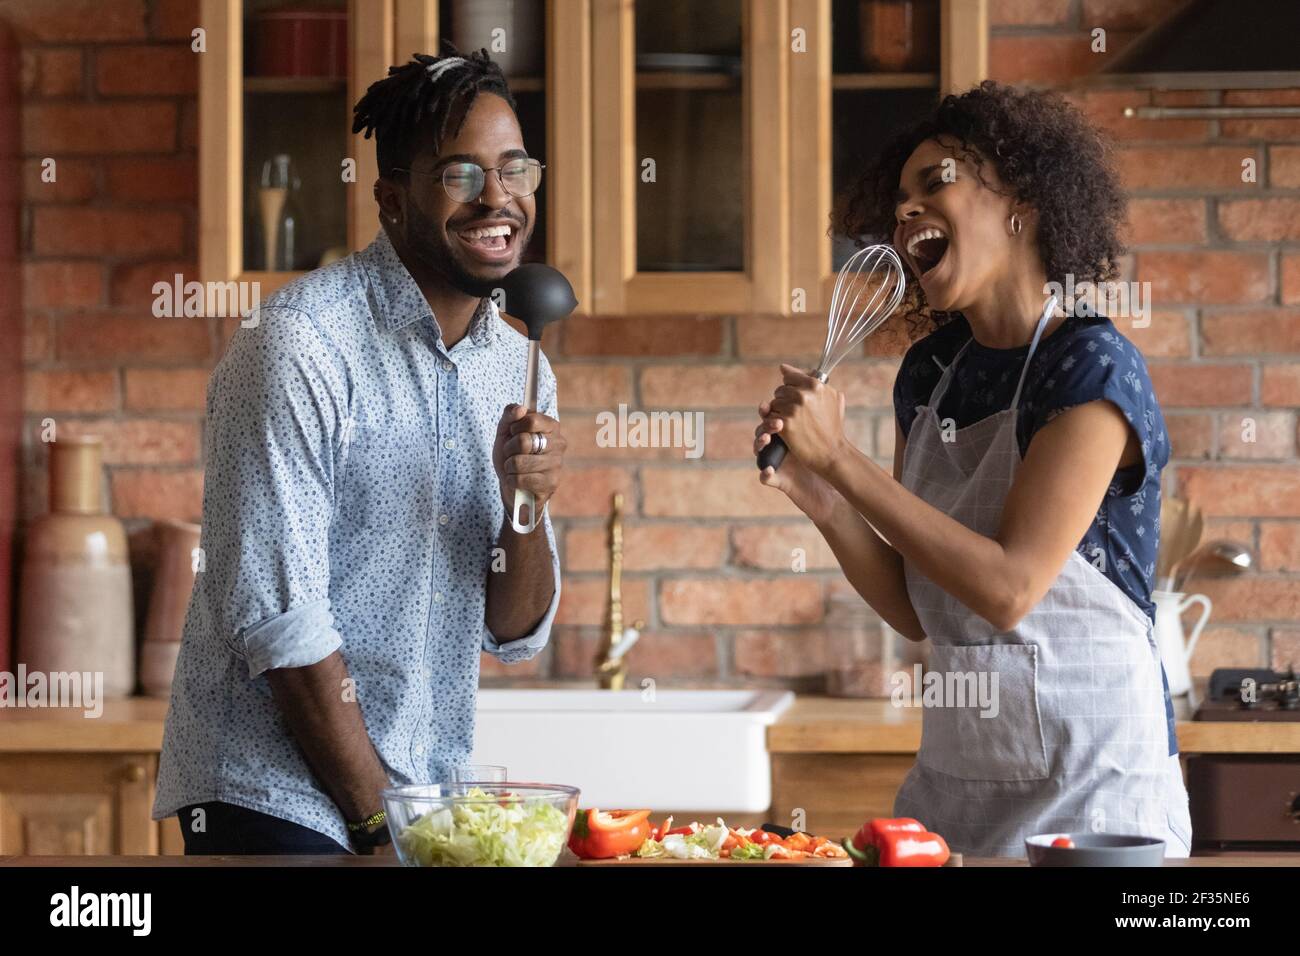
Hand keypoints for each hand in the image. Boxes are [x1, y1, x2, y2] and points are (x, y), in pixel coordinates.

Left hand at [493, 404, 566, 517]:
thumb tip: (520, 409)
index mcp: (552, 426)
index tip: (513, 433)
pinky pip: (521, 480)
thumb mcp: (506, 431)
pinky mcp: (551, 484)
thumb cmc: (511, 453)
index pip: (531, 420)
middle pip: (524, 441)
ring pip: (520, 462)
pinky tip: (515, 480)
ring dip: (509, 466)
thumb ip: (510, 414)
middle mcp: (559, 444)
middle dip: (509, 449)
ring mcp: (557, 465)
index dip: (515, 427)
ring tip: (513, 468)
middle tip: (511, 453)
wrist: (511, 482)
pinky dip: (511, 480)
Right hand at [754, 400, 841, 523]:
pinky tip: (768, 470)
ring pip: (758, 450)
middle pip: (762, 429)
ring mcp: (774, 461)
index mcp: (786, 430)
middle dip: (765, 423)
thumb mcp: (824, 428)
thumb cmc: (826, 453)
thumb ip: (820, 407)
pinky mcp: (776, 479)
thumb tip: (821, 382)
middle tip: (776, 422)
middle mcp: (777, 444)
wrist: (831, 480)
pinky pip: (765, 476)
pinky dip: (764, 474)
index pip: (772, 415)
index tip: (776, 401)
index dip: (770, 408)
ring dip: (760, 443)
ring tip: (768, 440)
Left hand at [765, 364, 847, 476]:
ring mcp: (792, 409)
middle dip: (785, 401)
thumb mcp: (832, 397)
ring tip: (794, 423)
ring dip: (779, 413)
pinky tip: (787, 431)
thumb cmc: (833, 425)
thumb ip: (811, 378)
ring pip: (773, 405)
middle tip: (798, 415)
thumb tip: (783, 367)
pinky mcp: (784, 424)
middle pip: (780, 391)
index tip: (797, 398)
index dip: (791, 387)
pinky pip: (769, 418)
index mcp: (815, 384)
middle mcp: (803, 394)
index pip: (789, 376)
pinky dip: (775, 425)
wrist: (832, 452)